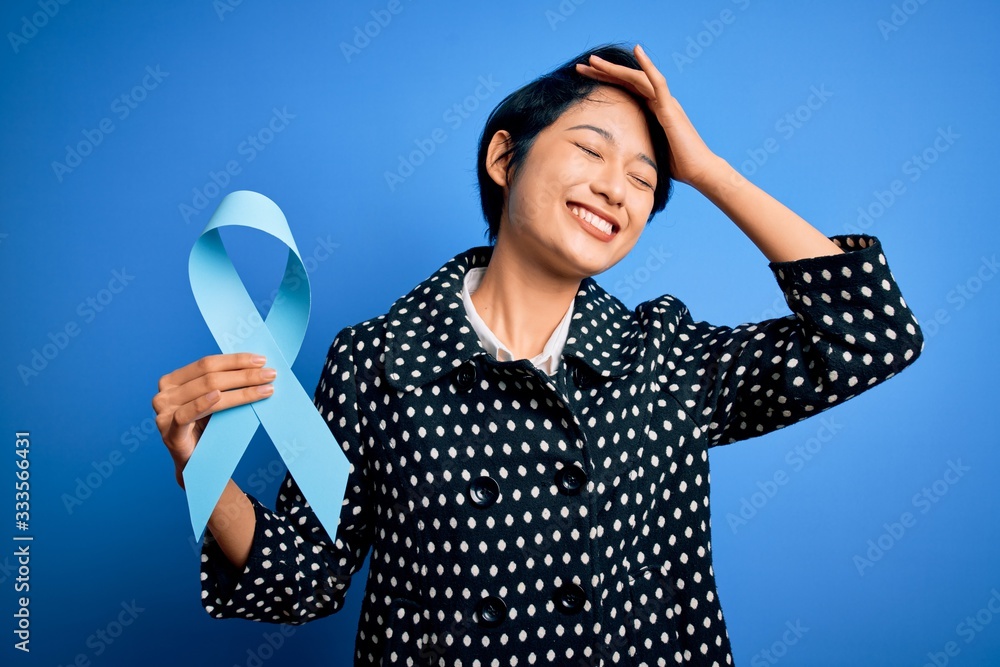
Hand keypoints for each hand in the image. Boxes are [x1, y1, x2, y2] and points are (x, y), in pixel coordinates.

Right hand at [152, 353, 274, 488]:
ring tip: (265, 388)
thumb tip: (256, 367)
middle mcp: (165, 392)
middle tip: (270, 374)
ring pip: (206, 390)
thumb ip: (222, 384)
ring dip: (241, 388)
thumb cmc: (206, 429)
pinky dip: (203, 403)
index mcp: (174, 380)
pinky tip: (219, 395)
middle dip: (244, 374)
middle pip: (210, 375)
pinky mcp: (169, 431)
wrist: (195, 464)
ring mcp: (164, 412)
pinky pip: (187, 414)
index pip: (207, 363)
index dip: (235, 360)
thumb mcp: (213, 403)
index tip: (262, 360)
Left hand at [575, 44, 719, 187]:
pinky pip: (658, 82)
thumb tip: (614, 155)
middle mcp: (658, 101)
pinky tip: (637, 50)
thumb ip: (635, 144)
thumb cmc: (676, 165)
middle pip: (627, 80)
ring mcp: (665, 102)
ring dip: (614, 68)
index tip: (583, 78)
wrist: (698, 171)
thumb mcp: (648, 151)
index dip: (604, 82)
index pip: (624, 90)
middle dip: (603, 72)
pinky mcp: (670, 109)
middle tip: (580, 66)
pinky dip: (648, 66)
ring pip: (637, 78)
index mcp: (652, 110)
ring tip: (593, 61)